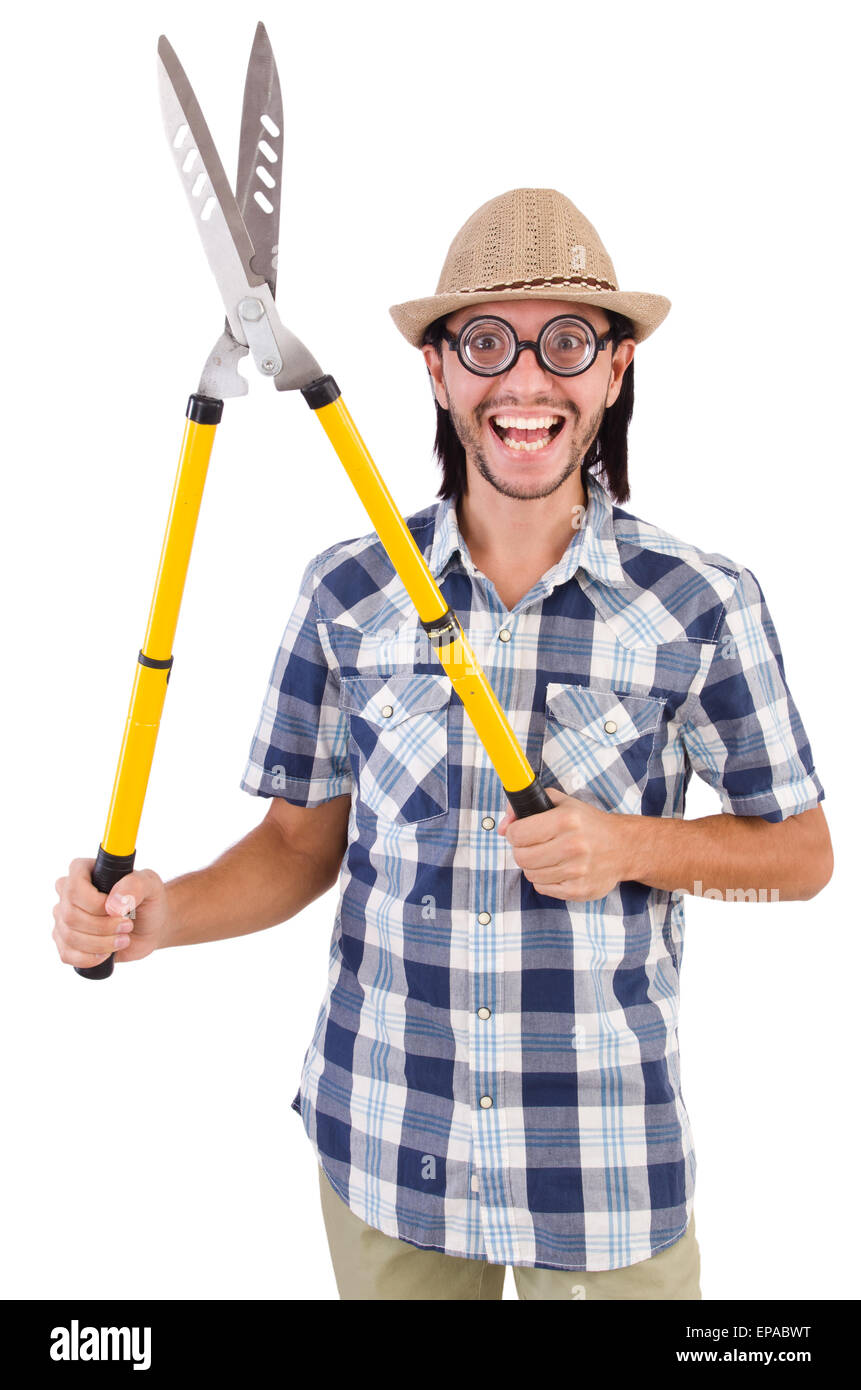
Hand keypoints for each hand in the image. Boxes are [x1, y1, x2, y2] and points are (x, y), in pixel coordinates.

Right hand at [53, 858, 168, 968]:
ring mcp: (64, 919)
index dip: (95, 903)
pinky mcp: (66, 942)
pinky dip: (90, 958)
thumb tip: (113, 904)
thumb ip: (135, 885)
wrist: (150, 926)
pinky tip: (107, 953)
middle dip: (103, 926)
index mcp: (83, 871)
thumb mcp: (150, 884)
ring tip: (123, 939)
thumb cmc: (147, 900)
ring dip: (101, 943)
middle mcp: (67, 894)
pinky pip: (66, 954)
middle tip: (128, 925)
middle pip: (70, 915)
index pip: (73, 887)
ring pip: (69, 936)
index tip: (120, 910)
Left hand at [497, 787, 628, 901]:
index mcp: (567, 820)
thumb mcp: (561, 803)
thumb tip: (502, 827)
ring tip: (547, 856)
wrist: (624, 846)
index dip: (513, 833)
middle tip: (532, 846)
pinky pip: (543, 888)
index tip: (519, 832)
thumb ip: (527, 806)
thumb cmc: (588, 824)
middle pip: (521, 857)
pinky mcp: (579, 890)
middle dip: (521, 850)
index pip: (518, 834)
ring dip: (533, 866)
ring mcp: (577, 871)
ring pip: (530, 874)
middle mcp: (573, 846)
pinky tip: (557, 869)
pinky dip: (545, 879)